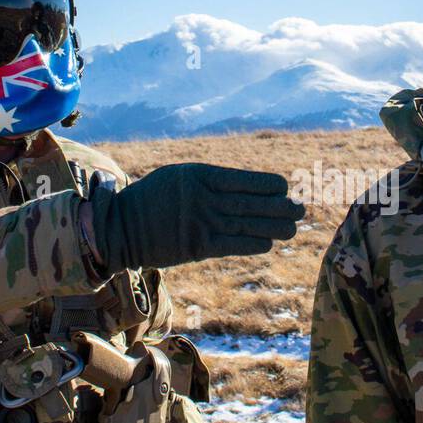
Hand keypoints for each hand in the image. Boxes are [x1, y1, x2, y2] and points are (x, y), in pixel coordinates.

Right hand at [89, 163, 304, 272]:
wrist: (121, 227)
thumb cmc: (153, 198)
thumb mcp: (179, 177)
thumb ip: (209, 182)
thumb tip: (245, 188)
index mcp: (200, 176)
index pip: (244, 180)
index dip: (269, 185)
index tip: (285, 188)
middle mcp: (204, 198)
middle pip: (252, 203)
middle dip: (280, 207)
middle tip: (301, 208)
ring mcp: (201, 223)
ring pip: (248, 225)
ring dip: (274, 227)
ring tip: (293, 227)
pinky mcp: (196, 246)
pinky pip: (233, 245)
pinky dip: (254, 243)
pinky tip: (269, 242)